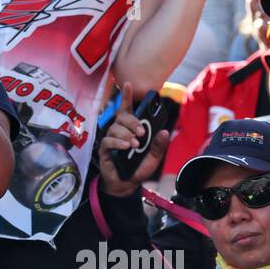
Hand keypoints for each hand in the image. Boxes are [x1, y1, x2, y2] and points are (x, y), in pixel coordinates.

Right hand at [97, 82, 169, 196]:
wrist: (127, 185)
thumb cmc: (138, 169)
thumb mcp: (153, 157)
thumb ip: (159, 146)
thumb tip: (165, 132)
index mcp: (131, 129)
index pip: (127, 109)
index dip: (126, 96)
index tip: (126, 83)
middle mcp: (120, 131)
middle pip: (122, 117)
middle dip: (133, 122)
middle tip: (142, 132)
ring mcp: (111, 139)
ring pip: (116, 128)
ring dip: (127, 134)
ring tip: (134, 145)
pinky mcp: (104, 149)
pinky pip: (109, 140)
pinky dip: (118, 142)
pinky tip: (125, 147)